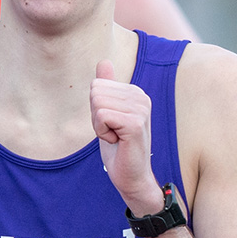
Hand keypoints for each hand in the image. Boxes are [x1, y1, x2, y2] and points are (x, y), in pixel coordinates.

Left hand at [90, 61, 162, 215]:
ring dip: (99, 126)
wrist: (131, 176)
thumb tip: (104, 60)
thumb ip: (108, 87)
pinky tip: (117, 142)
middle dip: (96, 116)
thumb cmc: (118, 148)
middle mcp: (141, 97)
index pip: (97, 85)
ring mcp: (140, 109)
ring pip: (97, 103)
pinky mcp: (135, 123)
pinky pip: (101, 116)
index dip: (96, 109)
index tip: (111, 125)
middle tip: (112, 132)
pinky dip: (102, 132)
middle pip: (96, 91)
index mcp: (135, 92)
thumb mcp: (108, 114)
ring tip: (116, 137)